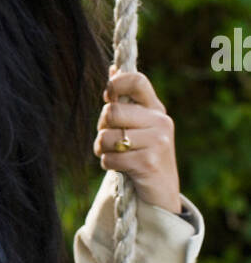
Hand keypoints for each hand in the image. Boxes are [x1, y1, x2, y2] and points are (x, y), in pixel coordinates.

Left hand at [92, 64, 182, 214]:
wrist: (160, 194)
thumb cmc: (142, 155)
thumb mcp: (138, 126)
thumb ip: (126, 101)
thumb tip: (113, 68)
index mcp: (156, 109)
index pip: (137, 80)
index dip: (116, 84)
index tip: (107, 97)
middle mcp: (160, 122)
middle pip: (112, 112)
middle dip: (102, 127)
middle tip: (108, 138)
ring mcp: (157, 142)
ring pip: (107, 136)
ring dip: (101, 149)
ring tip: (113, 154)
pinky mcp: (148, 163)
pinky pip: (110, 157)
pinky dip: (108, 164)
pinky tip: (120, 168)